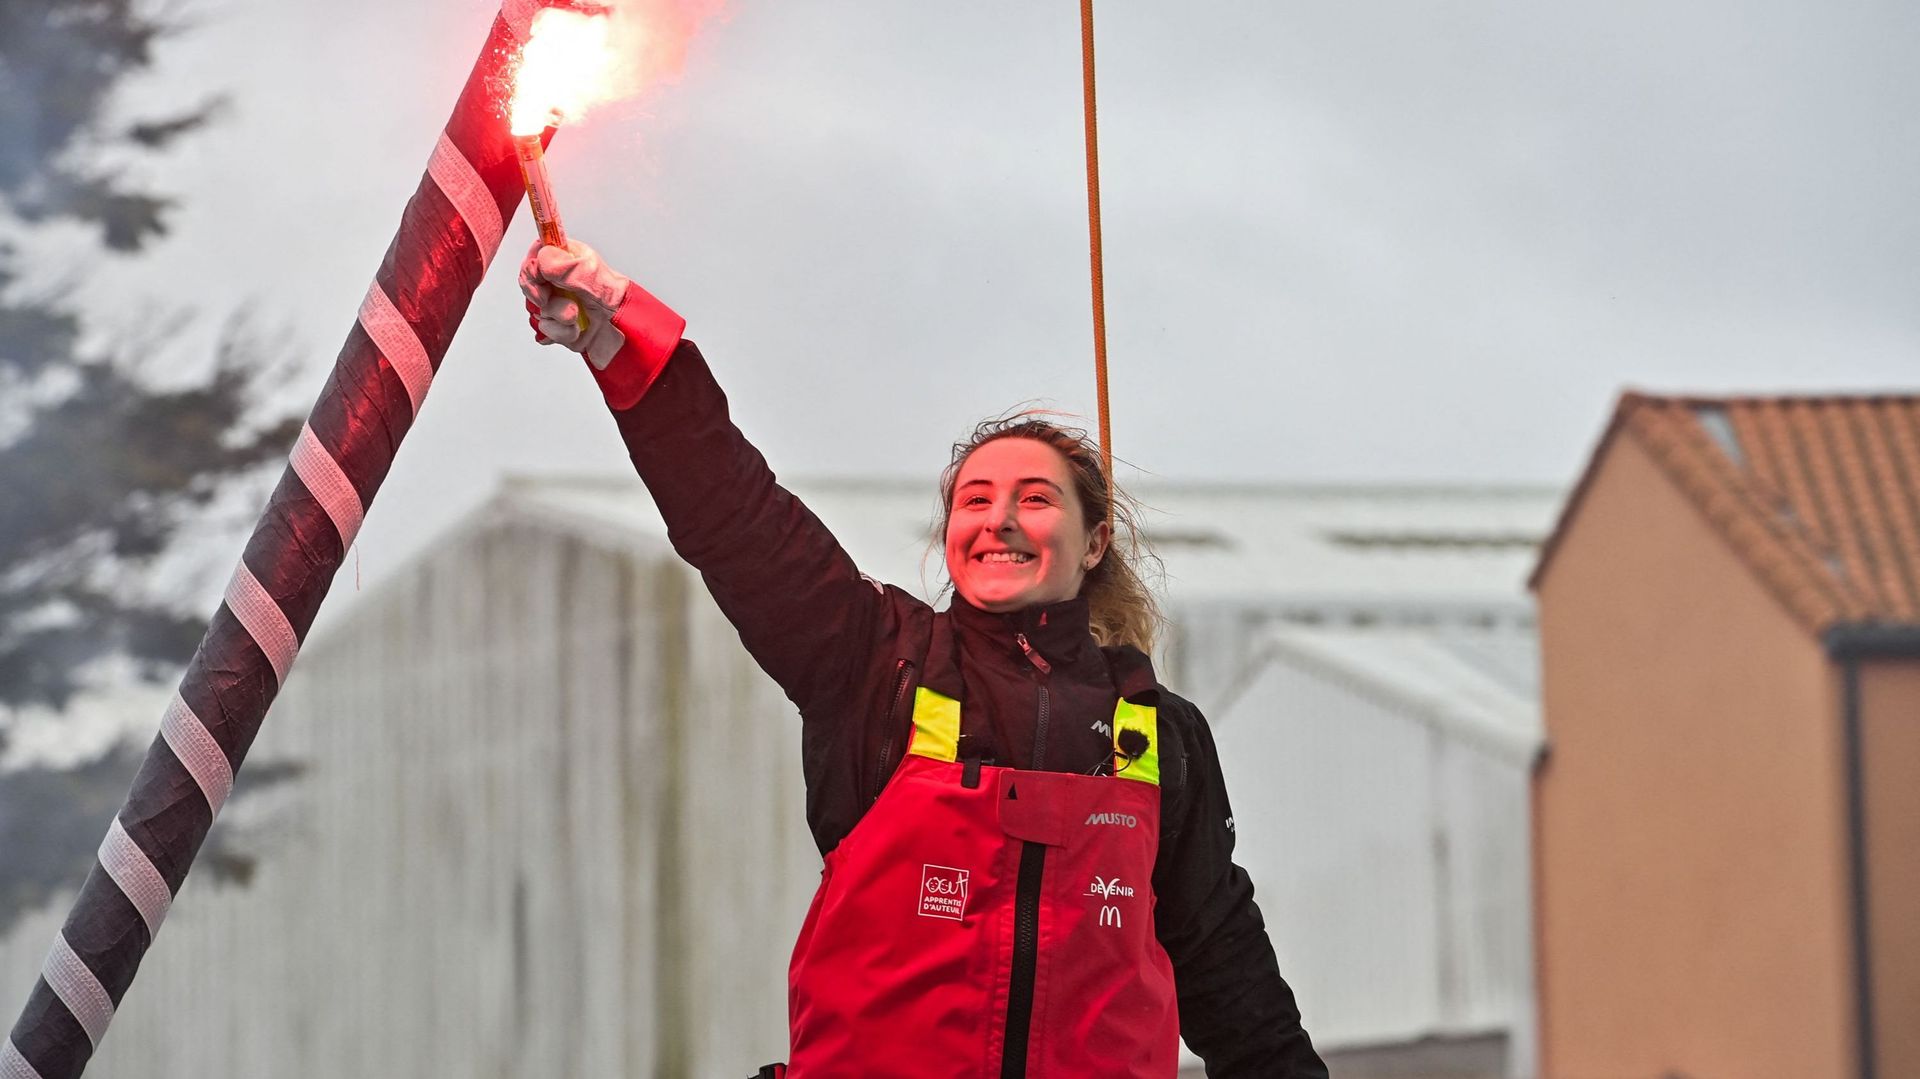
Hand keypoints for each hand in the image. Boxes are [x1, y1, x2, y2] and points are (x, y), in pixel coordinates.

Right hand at [518, 238, 629, 369]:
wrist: (625, 334)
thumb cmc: (616, 301)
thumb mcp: (592, 277)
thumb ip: (565, 267)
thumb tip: (542, 258)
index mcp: (567, 259)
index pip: (535, 254)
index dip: (532, 268)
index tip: (540, 280)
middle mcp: (558, 280)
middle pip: (529, 284)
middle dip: (545, 299)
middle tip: (564, 304)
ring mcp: (556, 302)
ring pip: (535, 309)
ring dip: (557, 318)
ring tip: (577, 317)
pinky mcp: (556, 324)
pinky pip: (543, 329)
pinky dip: (560, 333)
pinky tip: (576, 331)